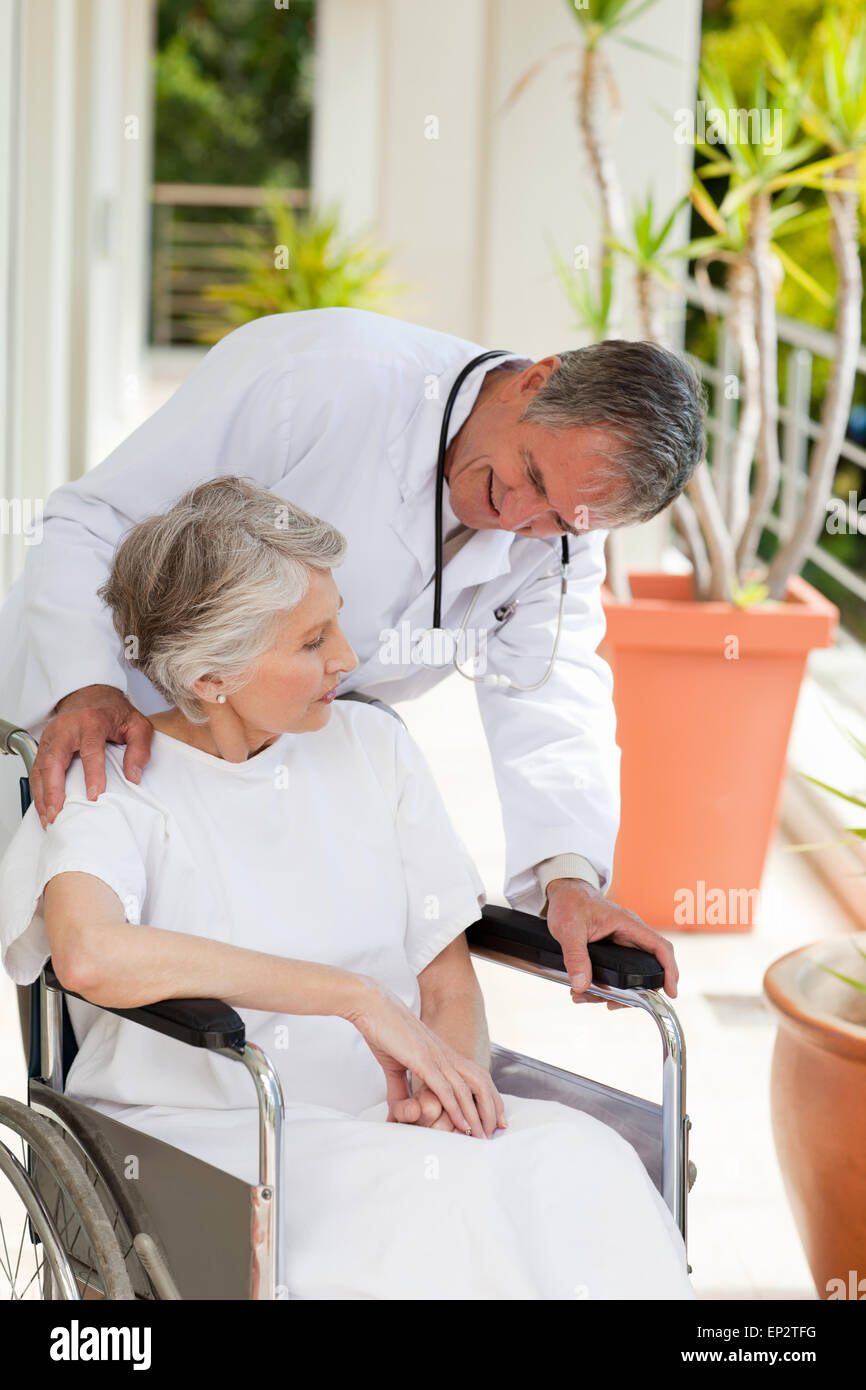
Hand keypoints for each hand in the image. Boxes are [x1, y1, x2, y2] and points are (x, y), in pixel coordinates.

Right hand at [30, 685, 153, 828]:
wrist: (92, 696)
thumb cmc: (114, 713)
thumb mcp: (138, 725)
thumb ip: (140, 749)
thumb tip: (133, 776)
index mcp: (92, 721)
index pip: (91, 750)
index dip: (92, 775)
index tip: (95, 797)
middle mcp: (67, 727)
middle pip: (55, 760)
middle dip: (54, 790)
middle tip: (58, 814)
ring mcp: (52, 735)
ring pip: (41, 767)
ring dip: (42, 795)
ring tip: (48, 818)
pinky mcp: (44, 743)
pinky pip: (37, 768)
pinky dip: (38, 790)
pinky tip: (44, 807)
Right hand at [347, 981, 506, 1137]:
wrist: (371, 1005)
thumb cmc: (382, 1030)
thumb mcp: (394, 1064)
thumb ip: (399, 1087)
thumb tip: (399, 1107)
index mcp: (442, 1053)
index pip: (475, 1076)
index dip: (488, 1096)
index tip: (493, 1116)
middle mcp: (445, 1055)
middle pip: (480, 1083)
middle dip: (491, 1107)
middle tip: (497, 1130)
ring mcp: (436, 1057)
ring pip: (465, 1091)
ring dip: (476, 1115)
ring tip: (483, 1136)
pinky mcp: (422, 1060)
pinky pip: (445, 1088)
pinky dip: (456, 1108)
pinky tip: (462, 1124)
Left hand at [545, 878, 678, 1010]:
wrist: (564, 892)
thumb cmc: (570, 903)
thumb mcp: (569, 929)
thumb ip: (575, 956)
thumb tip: (581, 985)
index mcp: (628, 925)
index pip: (660, 947)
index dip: (669, 970)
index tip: (671, 992)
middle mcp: (630, 935)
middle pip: (648, 967)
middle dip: (635, 991)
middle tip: (615, 1005)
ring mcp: (622, 943)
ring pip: (629, 973)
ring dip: (613, 991)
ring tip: (588, 998)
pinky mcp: (612, 950)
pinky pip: (615, 971)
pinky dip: (603, 984)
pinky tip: (585, 991)